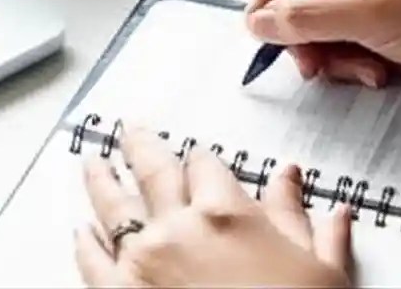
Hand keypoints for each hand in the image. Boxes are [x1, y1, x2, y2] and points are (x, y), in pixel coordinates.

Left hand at [75, 124, 351, 287]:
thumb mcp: (318, 270)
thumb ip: (298, 218)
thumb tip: (291, 177)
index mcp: (226, 214)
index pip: (205, 165)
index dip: (200, 158)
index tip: (196, 156)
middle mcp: (177, 228)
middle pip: (151, 170)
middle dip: (139, 145)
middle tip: (128, 129)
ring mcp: (141, 261)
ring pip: (112, 206)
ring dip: (101, 179)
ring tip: (93, 162)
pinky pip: (92, 261)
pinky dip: (85, 243)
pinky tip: (82, 231)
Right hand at [244, 0, 400, 90]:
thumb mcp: (371, 11)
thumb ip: (306, 15)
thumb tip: (259, 21)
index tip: (270, 16)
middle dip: (296, 25)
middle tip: (306, 53)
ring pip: (302, 16)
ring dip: (320, 49)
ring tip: (349, 65)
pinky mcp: (362, 16)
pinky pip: (325, 37)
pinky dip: (340, 59)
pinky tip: (369, 68)